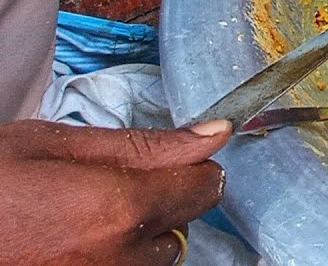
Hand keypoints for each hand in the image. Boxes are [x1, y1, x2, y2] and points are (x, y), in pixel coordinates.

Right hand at [0, 119, 230, 265]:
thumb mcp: (54, 144)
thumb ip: (144, 145)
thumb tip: (215, 133)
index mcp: (117, 209)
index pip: (204, 187)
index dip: (192, 167)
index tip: (175, 159)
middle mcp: (117, 260)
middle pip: (179, 228)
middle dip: (158, 204)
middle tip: (103, 187)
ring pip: (150, 260)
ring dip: (131, 238)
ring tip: (74, 219)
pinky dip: (106, 259)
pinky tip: (66, 244)